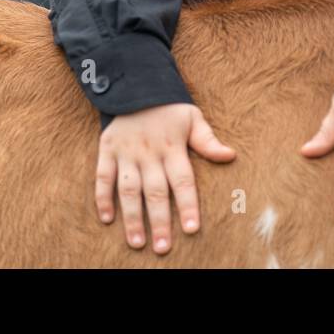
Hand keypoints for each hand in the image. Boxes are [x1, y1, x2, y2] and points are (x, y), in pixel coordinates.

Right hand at [96, 103, 234, 253]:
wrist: (136, 85)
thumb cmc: (170, 109)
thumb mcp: (193, 118)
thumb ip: (208, 141)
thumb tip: (231, 156)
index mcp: (173, 147)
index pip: (183, 180)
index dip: (188, 205)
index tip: (191, 229)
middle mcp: (149, 153)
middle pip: (155, 191)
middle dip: (160, 221)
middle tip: (162, 248)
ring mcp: (126, 152)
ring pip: (128, 189)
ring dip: (132, 217)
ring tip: (137, 242)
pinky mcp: (107, 149)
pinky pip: (103, 176)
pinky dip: (103, 198)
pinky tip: (107, 219)